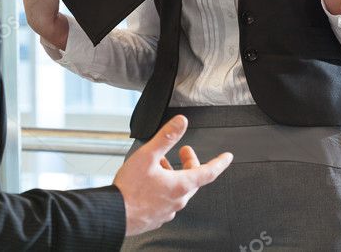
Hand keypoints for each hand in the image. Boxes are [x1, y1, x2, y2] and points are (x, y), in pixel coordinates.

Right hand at [113, 115, 232, 236]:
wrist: (113, 214)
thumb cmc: (129, 189)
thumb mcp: (147, 155)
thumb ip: (166, 137)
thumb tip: (181, 123)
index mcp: (180, 185)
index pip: (208, 172)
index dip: (219, 163)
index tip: (227, 158)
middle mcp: (178, 200)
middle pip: (193, 179)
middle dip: (190, 163)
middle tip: (184, 151)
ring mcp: (168, 211)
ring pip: (179, 190)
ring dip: (174, 175)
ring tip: (161, 165)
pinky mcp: (157, 217)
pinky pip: (167, 200)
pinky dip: (165, 188)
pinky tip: (151, 183)